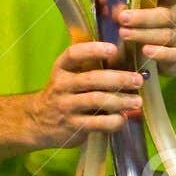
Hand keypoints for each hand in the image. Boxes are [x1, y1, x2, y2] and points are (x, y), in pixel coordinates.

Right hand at [29, 41, 144, 147]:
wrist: (37, 122)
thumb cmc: (62, 94)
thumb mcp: (67, 76)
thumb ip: (89, 68)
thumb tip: (125, 62)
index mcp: (61, 69)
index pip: (73, 55)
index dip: (93, 50)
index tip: (113, 49)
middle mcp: (62, 86)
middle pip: (91, 79)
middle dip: (118, 79)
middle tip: (137, 80)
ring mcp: (66, 107)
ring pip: (96, 101)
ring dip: (120, 101)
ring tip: (137, 101)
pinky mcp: (73, 126)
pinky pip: (97, 123)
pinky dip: (114, 121)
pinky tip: (123, 118)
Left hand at [116, 0, 175, 75]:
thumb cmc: (160, 26)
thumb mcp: (151, 9)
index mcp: (168, 4)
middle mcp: (174, 20)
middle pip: (164, 15)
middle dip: (142, 16)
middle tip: (122, 16)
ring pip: (164, 35)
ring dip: (143, 34)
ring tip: (123, 33)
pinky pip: (171, 55)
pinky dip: (159, 53)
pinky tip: (146, 51)